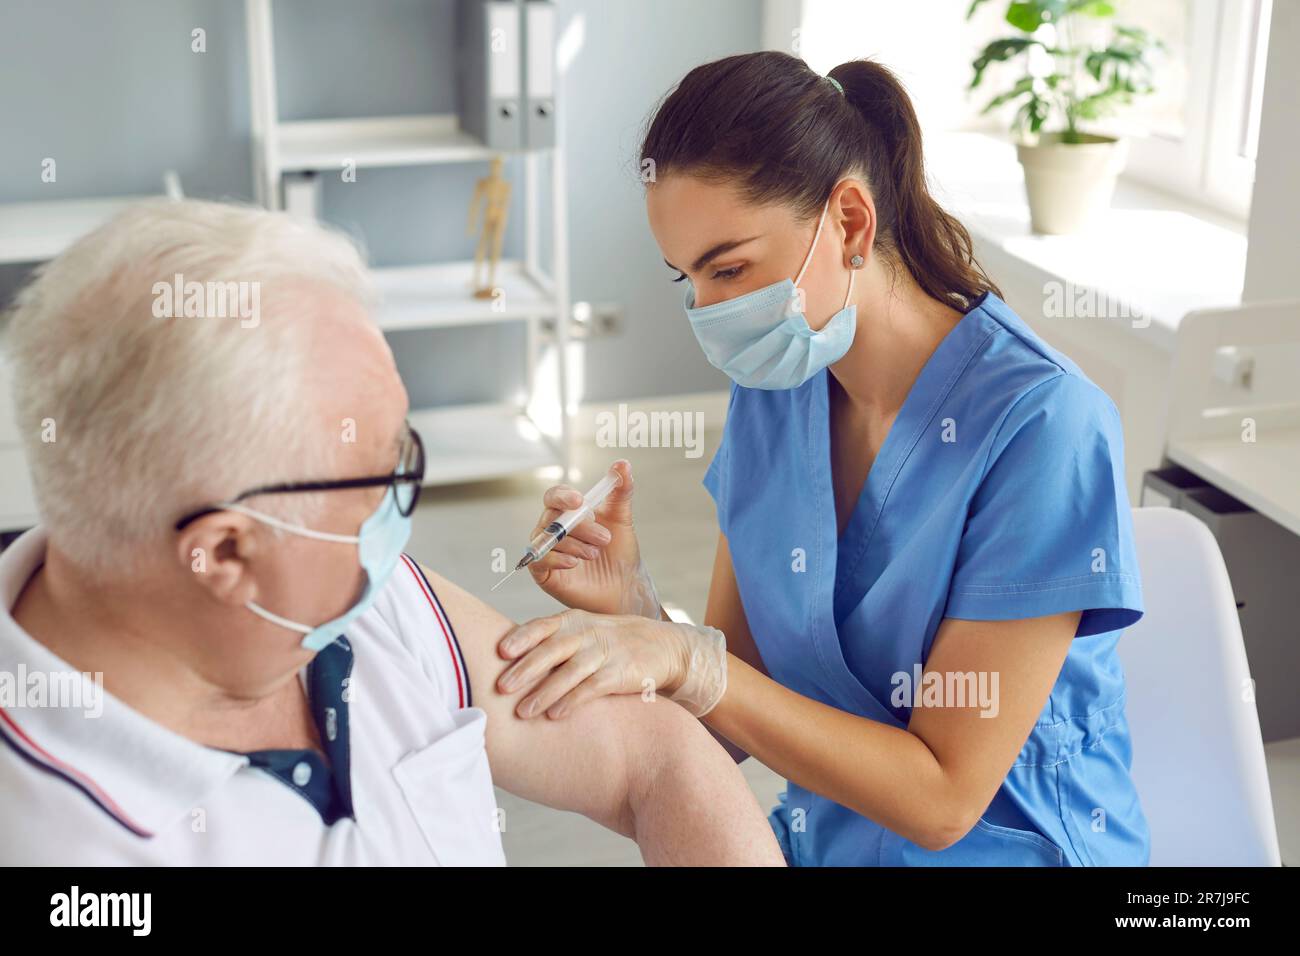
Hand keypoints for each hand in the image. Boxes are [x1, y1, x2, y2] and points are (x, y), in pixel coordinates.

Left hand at [496, 608, 726, 718]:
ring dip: (544, 693)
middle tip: (500, 688)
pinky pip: (592, 688)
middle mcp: (586, 634)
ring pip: (569, 672)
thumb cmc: (608, 643)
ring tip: (522, 712)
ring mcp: (604, 653)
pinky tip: (555, 716)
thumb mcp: (582, 632)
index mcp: (572, 621)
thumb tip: (505, 664)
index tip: (499, 652)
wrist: (661, 647)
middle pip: (551, 650)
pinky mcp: (620, 674)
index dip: (521, 638)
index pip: (542, 626)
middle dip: (525, 669)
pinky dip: (572, 702)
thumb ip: (549, 642)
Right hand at [522, 460, 661, 617]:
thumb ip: (621, 491)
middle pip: (553, 518)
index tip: (580, 501)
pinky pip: (539, 560)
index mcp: (568, 513)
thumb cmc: (620, 553)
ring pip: (548, 538)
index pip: (555, 496)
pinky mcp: (544, 573)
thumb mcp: (622, 519)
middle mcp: (553, 529)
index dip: (563, 496)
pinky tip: (574, 563)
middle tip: (604, 538)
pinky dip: (558, 559)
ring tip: (595, 554)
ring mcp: (547, 550)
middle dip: (580, 527)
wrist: (624, 587)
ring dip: (575, 545)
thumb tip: (623, 463)